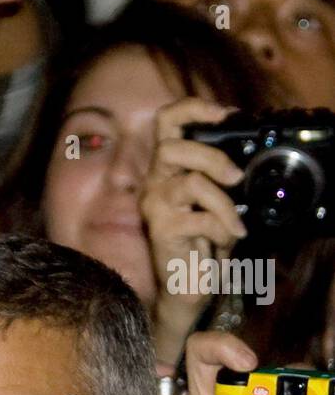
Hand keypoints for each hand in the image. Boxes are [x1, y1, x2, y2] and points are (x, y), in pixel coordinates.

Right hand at [141, 99, 246, 357]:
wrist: (186, 284)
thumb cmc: (201, 242)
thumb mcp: (213, 200)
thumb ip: (218, 176)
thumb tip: (240, 160)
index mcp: (166, 170)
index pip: (166, 123)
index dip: (192, 109)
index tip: (225, 114)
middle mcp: (154, 184)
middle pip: (171, 147)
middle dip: (211, 157)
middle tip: (235, 177)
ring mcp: (154, 207)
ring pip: (191, 182)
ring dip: (223, 201)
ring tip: (234, 222)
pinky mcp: (162, 231)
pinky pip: (200, 218)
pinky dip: (222, 227)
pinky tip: (226, 239)